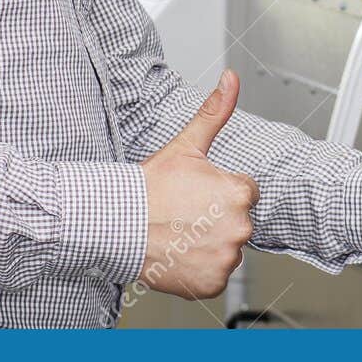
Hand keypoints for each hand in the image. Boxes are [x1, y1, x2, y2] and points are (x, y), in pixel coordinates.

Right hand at [137, 69, 258, 298]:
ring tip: (179, 233)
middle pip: (237, 222)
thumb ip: (215, 111)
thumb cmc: (150, 186)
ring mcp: (226, 258)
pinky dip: (200, 268)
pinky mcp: (212, 283)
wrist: (117, 224)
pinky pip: (214, 275)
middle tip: (185, 213)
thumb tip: (232, 78)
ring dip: (209, 243)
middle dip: (216, 218)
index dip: (219, 191)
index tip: (196, 193)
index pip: (245, 193)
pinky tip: (180, 254)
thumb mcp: (186, 145)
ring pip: (226, 248)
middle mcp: (239, 227)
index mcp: (239, 192)